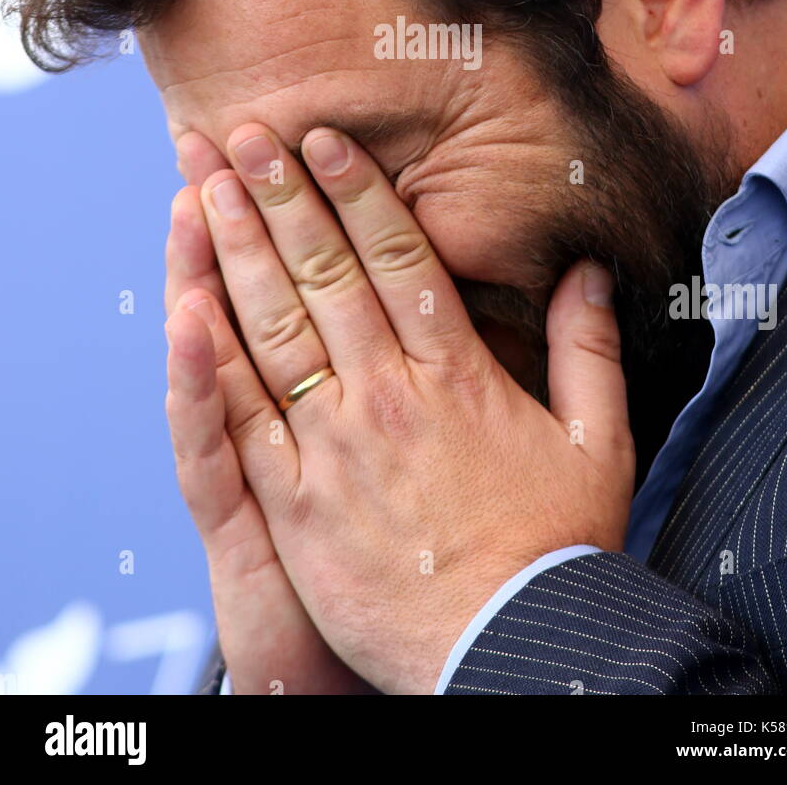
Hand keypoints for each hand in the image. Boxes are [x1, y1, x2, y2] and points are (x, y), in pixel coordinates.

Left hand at [165, 121, 635, 694]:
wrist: (511, 649)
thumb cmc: (557, 548)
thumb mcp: (600, 440)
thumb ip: (588, 348)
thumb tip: (584, 270)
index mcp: (458, 373)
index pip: (398, 258)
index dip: (356, 192)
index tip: (322, 141)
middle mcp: (389, 394)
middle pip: (324, 274)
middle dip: (278, 197)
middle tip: (242, 136)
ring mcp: (337, 446)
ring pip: (276, 327)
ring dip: (236, 250)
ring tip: (206, 187)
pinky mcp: (297, 502)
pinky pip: (244, 419)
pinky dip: (210, 359)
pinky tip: (186, 304)